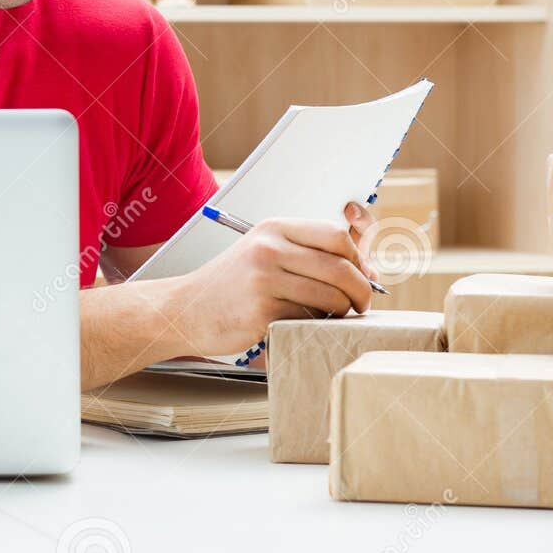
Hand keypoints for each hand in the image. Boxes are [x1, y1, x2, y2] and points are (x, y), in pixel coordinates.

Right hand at [163, 212, 378, 359]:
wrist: (185, 310)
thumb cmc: (231, 285)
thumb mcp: (265, 253)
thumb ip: (308, 254)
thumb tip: (368, 269)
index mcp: (274, 228)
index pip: (336, 235)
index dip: (358, 258)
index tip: (363, 275)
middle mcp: (269, 248)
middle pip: (341, 266)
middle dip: (361, 290)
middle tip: (361, 304)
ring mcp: (264, 279)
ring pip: (331, 296)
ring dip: (342, 311)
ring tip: (333, 316)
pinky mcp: (262, 311)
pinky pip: (310, 317)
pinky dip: (317, 324)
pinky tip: (305, 324)